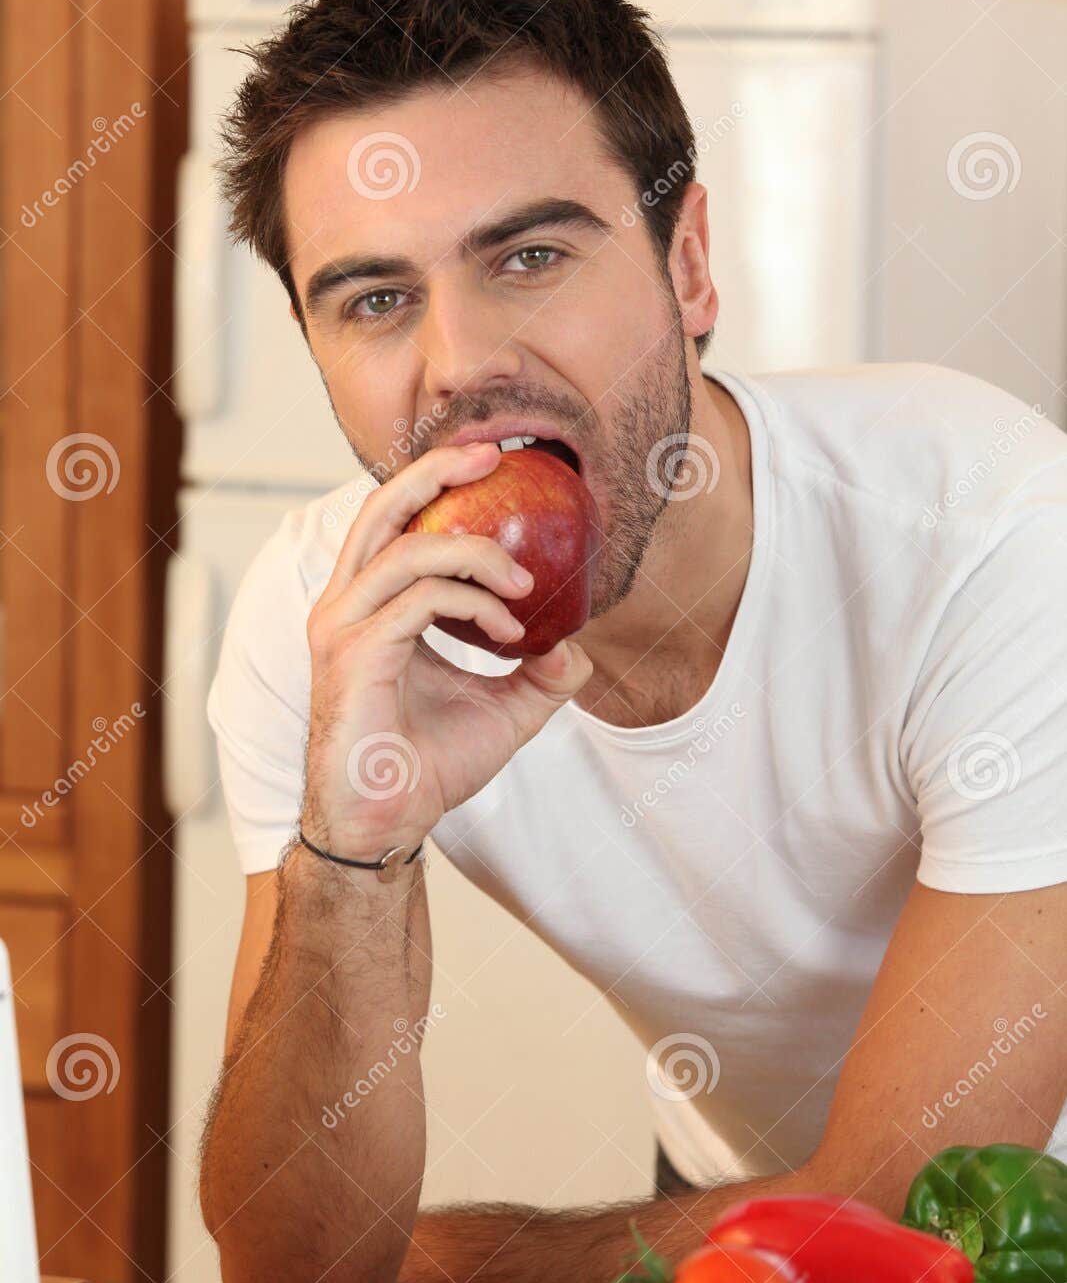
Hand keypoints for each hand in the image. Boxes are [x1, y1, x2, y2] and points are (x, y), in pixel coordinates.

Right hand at [302, 442, 591, 859]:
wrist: (387, 824)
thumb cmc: (427, 767)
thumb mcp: (503, 712)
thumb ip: (537, 674)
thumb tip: (574, 647)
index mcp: (369, 605)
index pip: (394, 521)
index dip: (435, 482)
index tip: (492, 464)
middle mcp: (345, 606)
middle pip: (381, 509)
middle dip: (437, 473)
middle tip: (493, 458)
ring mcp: (342, 628)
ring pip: (407, 551)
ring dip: (476, 555)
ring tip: (525, 586)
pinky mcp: (353, 656)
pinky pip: (419, 601)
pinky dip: (473, 604)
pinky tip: (510, 632)